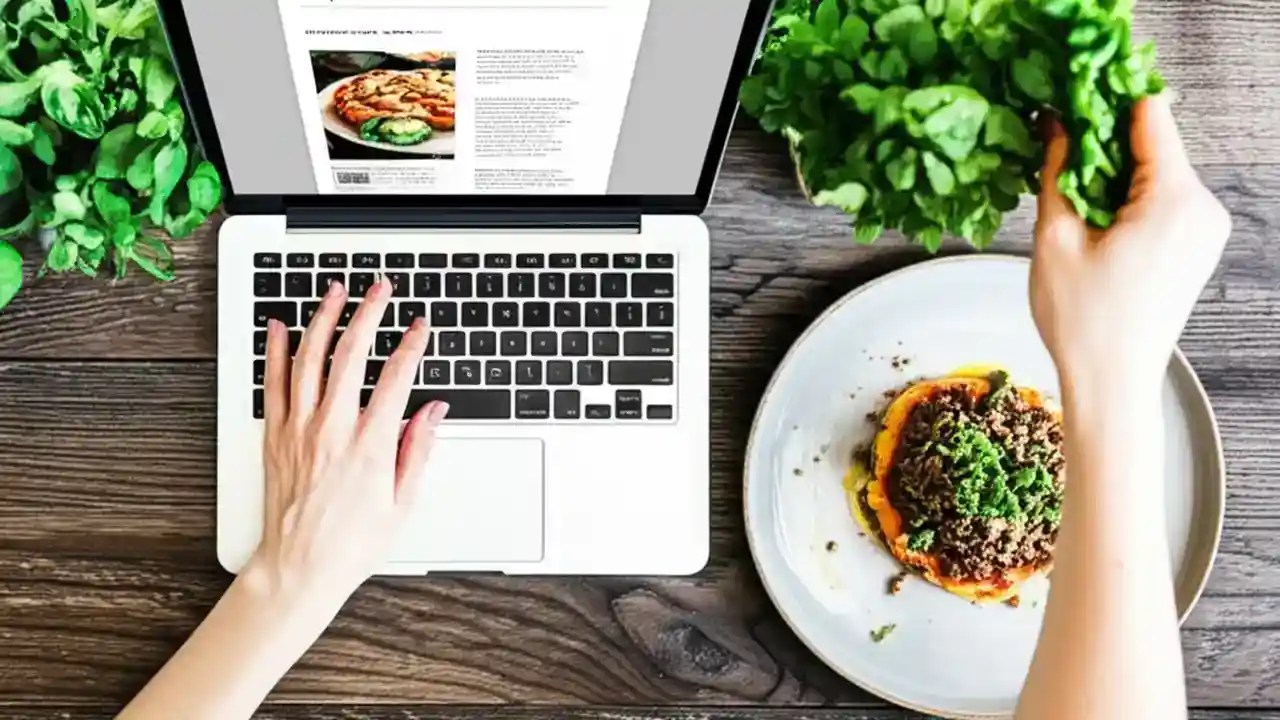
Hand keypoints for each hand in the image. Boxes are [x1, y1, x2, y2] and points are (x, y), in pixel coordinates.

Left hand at [249, 276, 447, 608]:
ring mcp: (298, 430)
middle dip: (369, 314)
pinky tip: (282, 327)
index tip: (419, 327)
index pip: (396, 378)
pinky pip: (273, 383)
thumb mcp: (403, 502)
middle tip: (380, 289)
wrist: (298, 569)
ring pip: (309, 359)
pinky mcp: (274, 437)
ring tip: (335, 292)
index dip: (411, 345)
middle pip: (351, 355)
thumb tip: (433, 411)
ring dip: (323, 319)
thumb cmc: (351, 543)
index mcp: (369, 447)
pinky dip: (277, 351)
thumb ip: (418, 450)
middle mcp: (332, 431)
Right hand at [1030, 96, 1230, 386]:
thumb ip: (1058, 169)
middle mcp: (1203, 207)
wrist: (1114, 384)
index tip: (1065, 108)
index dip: (1103, 104)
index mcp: (1174, 199)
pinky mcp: (1196, 244)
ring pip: (1157, 172)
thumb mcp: (1056, 237)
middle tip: (1055, 156)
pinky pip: (1163, 200)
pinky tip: (1093, 222)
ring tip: (1069, 198)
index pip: (1148, 116)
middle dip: (1105, 143)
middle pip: (1155, 143)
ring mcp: (1205, 227)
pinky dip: (1128, 199)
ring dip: (1113, 173)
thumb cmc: (1083, 321)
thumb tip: (1055, 123)